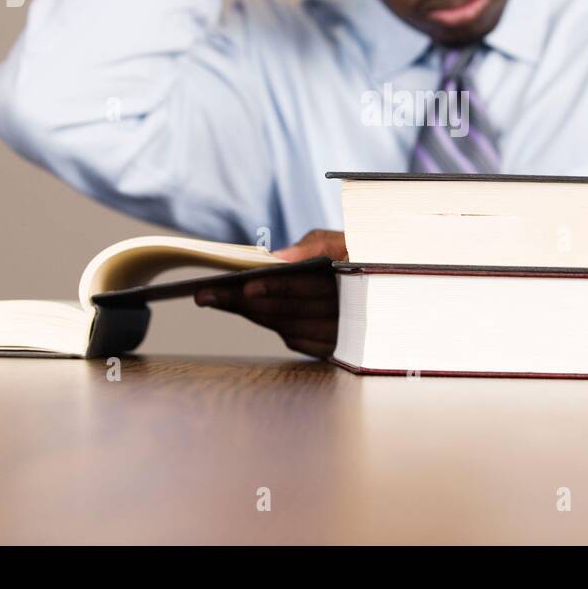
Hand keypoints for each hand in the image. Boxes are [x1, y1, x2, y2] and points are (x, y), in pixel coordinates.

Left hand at [193, 229, 346, 358]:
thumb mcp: (339, 240)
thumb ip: (310, 248)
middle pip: (288, 311)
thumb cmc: (354, 254)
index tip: (246, 286)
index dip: (276, 287)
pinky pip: (297, 340)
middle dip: (244, 302)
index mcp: (351, 280)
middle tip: (206, 295)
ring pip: (288, 328)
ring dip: (252, 314)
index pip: (307, 287)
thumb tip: (276, 260)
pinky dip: (273, 325)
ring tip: (216, 299)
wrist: (381, 281)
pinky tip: (249, 311)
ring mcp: (343, 335)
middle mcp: (349, 313)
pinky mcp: (334, 349)